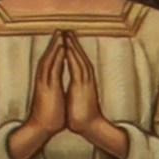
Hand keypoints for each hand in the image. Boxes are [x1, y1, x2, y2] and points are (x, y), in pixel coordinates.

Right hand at [7, 36, 74, 158]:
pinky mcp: (48, 88)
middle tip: (58, 31)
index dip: (55, 53)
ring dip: (54, 46)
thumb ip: (55, 98)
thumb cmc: (48, 121)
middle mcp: (44, 82)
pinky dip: (57, 57)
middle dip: (54, 44)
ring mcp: (45, 84)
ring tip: (60, 34)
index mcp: (47, 86)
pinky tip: (61, 47)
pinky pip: (52, 68)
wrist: (40, 130)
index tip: (60, 42)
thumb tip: (57, 98)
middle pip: (47, 58)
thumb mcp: (53, 105)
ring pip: (49, 60)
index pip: (50, 65)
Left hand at [71, 42, 130, 158]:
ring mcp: (85, 82)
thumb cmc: (83, 118)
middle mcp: (85, 80)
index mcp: (83, 84)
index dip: (73, 51)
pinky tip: (68, 47)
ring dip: (73, 46)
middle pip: (80, 57)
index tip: (68, 41)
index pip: (79, 64)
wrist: (90, 128)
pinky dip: (72, 56)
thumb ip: (75, 94)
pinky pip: (77, 67)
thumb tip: (73, 93)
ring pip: (79, 59)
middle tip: (68, 30)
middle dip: (74, 44)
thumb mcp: (77, 102)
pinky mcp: (81, 86)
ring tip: (68, 34)